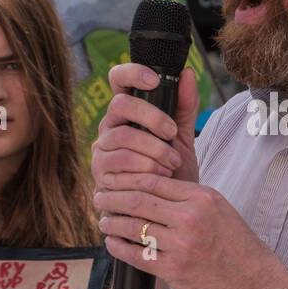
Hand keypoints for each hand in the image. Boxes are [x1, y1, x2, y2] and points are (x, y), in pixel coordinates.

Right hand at [92, 64, 199, 188]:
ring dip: (152, 150)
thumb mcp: (183, 139)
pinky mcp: (100, 176)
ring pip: (121, 136)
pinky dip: (145, 170)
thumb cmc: (171, 172)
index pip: (118, 80)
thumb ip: (185, 108)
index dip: (132, 73)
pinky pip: (118, 165)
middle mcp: (109, 128)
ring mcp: (101, 151)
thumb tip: (187, 73)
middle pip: (120, 105)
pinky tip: (160, 179)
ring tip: (172, 164)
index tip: (155, 80)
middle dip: (151, 117)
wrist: (165, 215)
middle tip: (172, 133)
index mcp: (127, 113)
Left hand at [95, 172, 283, 288]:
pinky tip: (111, 242)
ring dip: (112, 222)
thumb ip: (190, 198)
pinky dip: (118, 246)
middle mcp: (190, 218)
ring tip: (103, 219)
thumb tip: (155, 187)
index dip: (127, 178)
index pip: (154, 180)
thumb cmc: (239, 248)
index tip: (114, 179)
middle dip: (112, 197)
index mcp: (202, 198)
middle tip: (98, 196)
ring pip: (133, 227)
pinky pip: (136, 255)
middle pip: (138, 200)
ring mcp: (181, 245)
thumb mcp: (220, 211)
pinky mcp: (174, 271)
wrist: (257, 285)